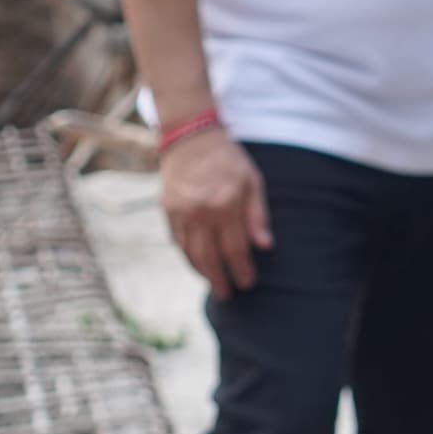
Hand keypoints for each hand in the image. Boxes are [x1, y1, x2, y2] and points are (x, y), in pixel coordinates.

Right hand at [158, 127, 270, 297]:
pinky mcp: (167, 210)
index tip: (248, 284)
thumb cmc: (228, 159)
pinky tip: (197, 265)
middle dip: (220, 280)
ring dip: (202, 273)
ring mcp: (181, 212)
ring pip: (190, 253)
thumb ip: (258, 215)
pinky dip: (187, 257)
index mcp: (226, 204)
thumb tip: (265, 246)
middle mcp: (201, 212)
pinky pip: (177, 242)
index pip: (235, 248)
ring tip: (213, 285)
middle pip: (210, 257)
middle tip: (228, 296)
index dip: (242, 269)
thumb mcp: (252, 181)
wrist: (190, 137)